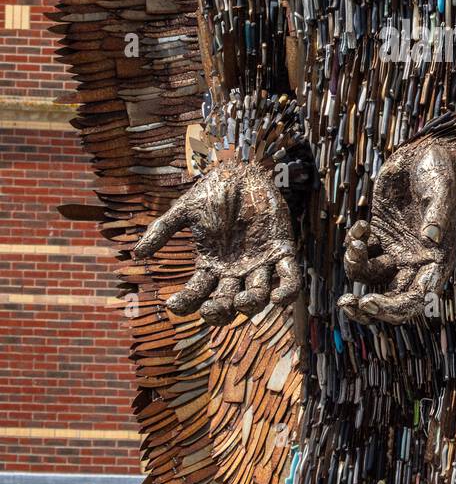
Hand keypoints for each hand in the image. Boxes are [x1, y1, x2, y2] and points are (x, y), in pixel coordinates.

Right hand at [134, 160, 301, 324]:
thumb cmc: (213, 192)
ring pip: (257, 297)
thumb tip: (137, 253)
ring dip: (249, 304)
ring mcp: (258, 264)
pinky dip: (287, 292)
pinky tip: (277, 297)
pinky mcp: (281, 251)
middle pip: (226, 305)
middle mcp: (234, 272)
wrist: (243, 171)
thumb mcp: (184, 210)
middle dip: (218, 312)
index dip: (185, 304)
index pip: (196, 295)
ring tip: (240, 298)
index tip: (172, 304)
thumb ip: (161, 230)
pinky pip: (289, 279)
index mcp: (211, 266)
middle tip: (211, 307)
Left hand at [337, 138, 455, 324]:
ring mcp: (394, 250)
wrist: (423, 154)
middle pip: (391, 300)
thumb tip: (431, 237)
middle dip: (367, 307)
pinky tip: (361, 225)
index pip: (416, 299)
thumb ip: (438, 213)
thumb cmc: (437, 171)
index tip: (368, 302)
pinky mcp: (378, 236)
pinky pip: (360, 253)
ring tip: (356, 243)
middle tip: (347, 303)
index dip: (393, 308)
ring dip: (356, 266)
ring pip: (369, 277)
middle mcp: (414, 262)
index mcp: (435, 261)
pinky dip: (353, 245)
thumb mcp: (440, 188)